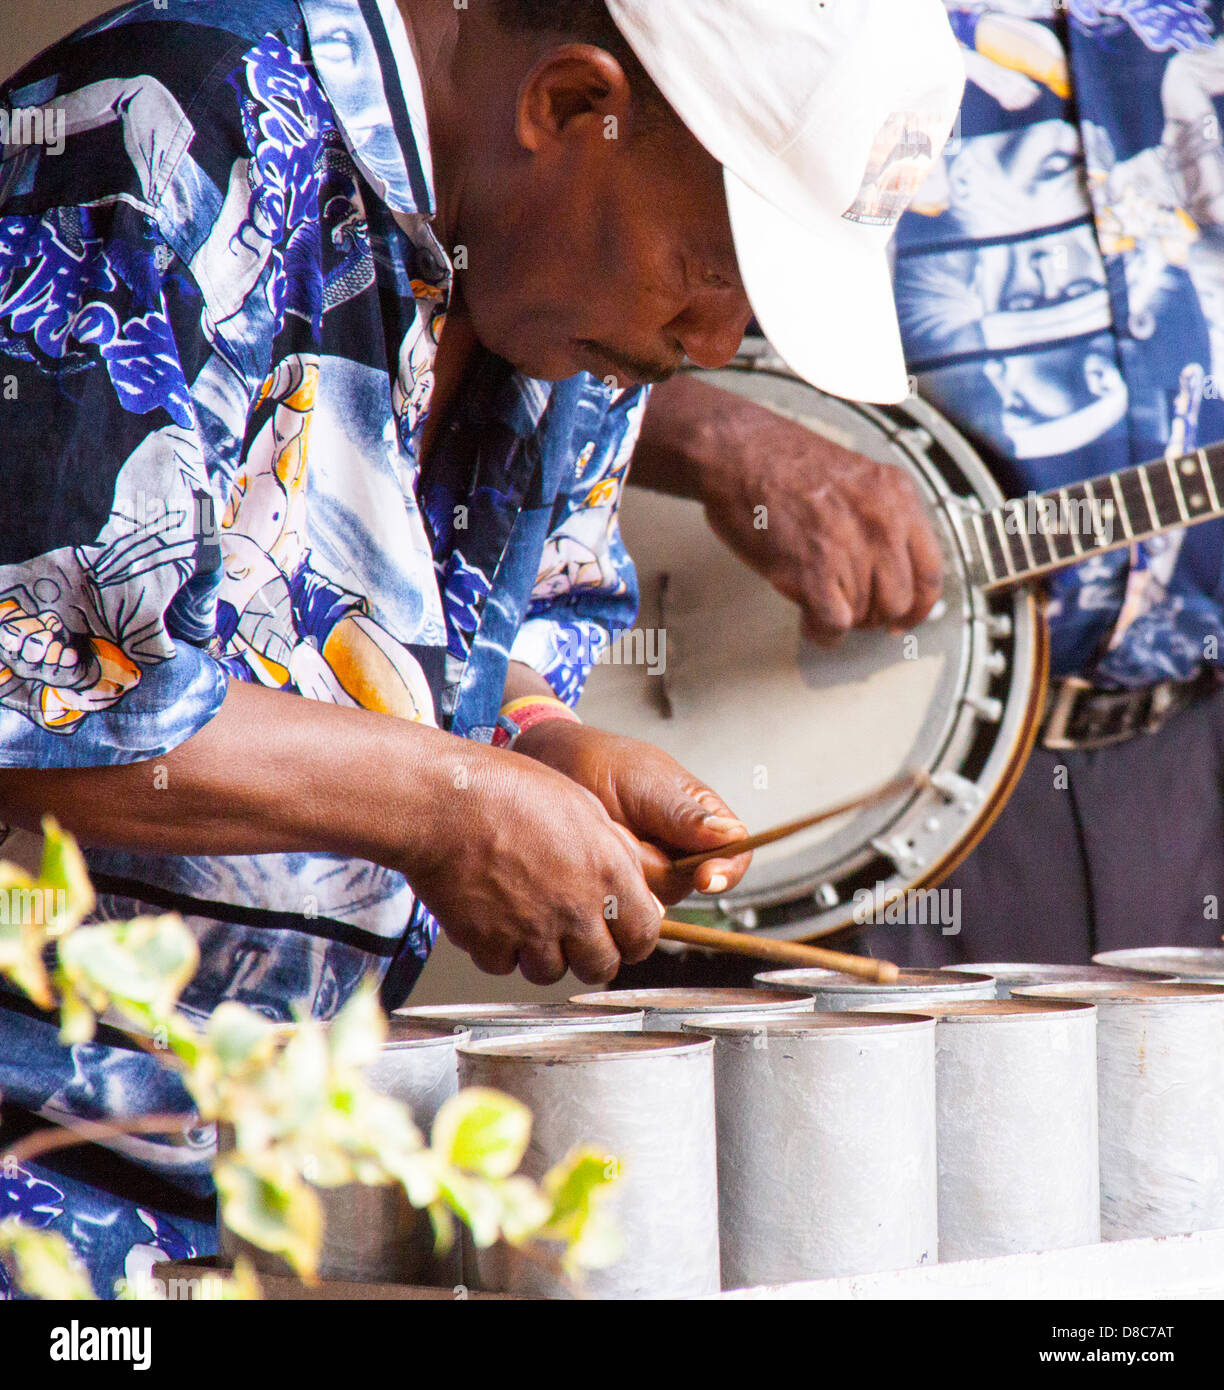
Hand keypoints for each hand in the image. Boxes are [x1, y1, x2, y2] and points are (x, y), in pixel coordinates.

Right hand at [400, 740, 663, 985]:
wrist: (443, 802)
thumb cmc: (506, 791)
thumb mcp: (582, 806)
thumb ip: (615, 853)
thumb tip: (636, 889)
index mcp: (605, 871)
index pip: (642, 935)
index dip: (633, 939)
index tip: (622, 936)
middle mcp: (574, 908)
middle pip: (600, 966)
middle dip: (592, 956)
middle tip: (577, 938)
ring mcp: (531, 929)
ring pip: (551, 972)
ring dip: (543, 955)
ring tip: (529, 923)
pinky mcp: (489, 942)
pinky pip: (503, 965)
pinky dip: (499, 950)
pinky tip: (494, 919)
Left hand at [512, 721, 752, 904]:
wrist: (553, 767)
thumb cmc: (604, 763)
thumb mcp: (647, 784)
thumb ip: (686, 815)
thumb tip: (734, 836)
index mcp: (703, 815)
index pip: (735, 852)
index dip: (727, 871)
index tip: (706, 878)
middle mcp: (682, 846)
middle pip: (690, 881)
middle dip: (655, 864)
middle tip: (623, 829)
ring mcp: (652, 867)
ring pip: (656, 893)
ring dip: (627, 866)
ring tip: (606, 830)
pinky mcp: (623, 882)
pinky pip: (625, 896)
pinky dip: (608, 875)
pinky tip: (596, 848)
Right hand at [703, 418, 943, 645]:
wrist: (736, 453)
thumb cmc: (781, 462)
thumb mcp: (856, 476)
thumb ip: (882, 518)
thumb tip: (891, 568)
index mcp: (897, 495)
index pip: (931, 571)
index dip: (919, 606)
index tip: (906, 618)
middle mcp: (882, 522)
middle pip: (899, 600)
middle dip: (875, 616)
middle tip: (853, 611)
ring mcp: (849, 548)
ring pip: (864, 615)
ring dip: (842, 619)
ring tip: (818, 603)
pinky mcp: (813, 572)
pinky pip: (833, 624)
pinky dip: (821, 632)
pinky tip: (808, 620)